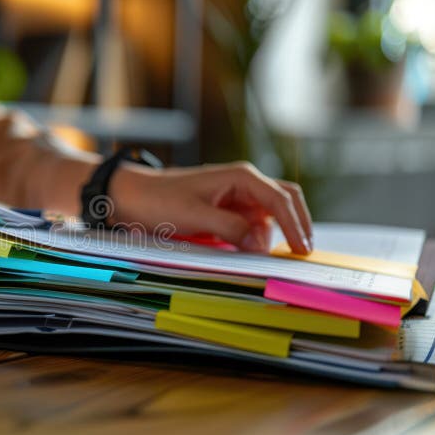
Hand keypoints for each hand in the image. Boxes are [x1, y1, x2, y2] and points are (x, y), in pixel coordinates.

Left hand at [110, 161, 312, 253]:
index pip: (280, 200)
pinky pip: (251, 223)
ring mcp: (235, 196)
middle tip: (303, 252)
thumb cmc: (159, 201)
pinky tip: (255, 252)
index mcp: (241, 177)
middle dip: (297, 224)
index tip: (302, 249)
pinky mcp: (225, 210)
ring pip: (269, 215)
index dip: (296, 225)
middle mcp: (243, 183)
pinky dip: (257, 237)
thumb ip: (231, 228)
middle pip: (284, 201)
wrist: (132, 197)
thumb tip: (262, 244)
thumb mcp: (195, 216)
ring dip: (274, 234)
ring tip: (273, 257)